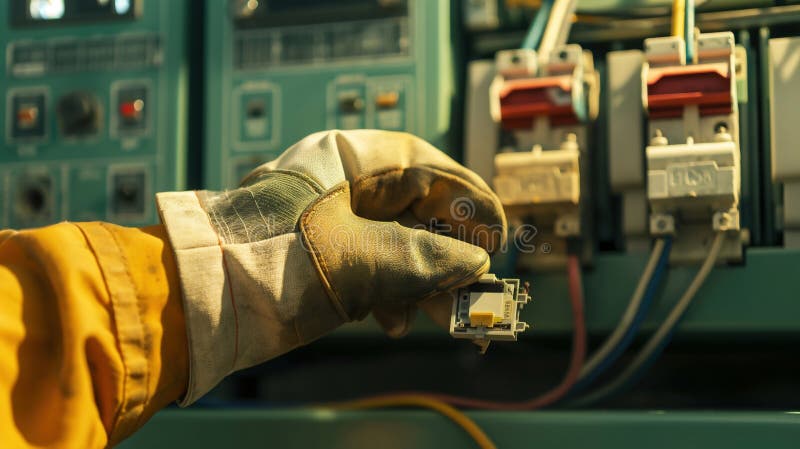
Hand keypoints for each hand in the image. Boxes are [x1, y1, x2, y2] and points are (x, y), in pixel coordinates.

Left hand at [157, 130, 505, 403]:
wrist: (200, 296)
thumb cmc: (274, 260)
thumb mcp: (362, 260)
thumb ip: (426, 259)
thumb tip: (474, 264)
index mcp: (356, 161)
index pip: (432, 171)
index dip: (470, 206)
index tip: (495, 240)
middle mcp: (348, 183)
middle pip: (420, 210)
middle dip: (448, 254)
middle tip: (472, 290)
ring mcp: (335, 216)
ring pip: (399, 241)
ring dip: (422, 279)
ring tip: (437, 314)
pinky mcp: (325, 250)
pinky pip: (374, 263)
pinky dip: (391, 290)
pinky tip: (393, 318)